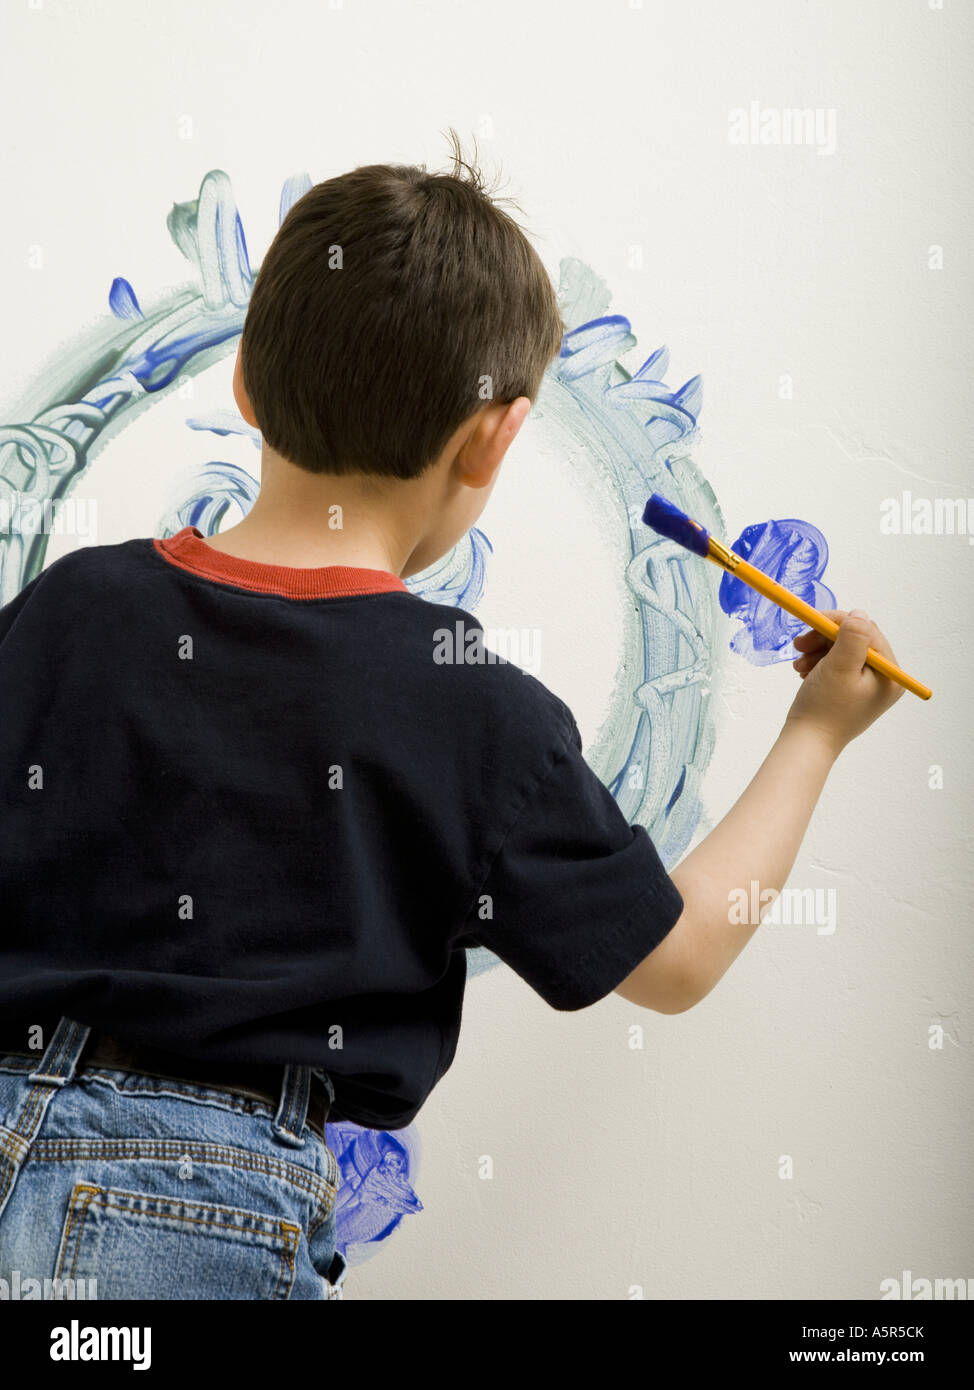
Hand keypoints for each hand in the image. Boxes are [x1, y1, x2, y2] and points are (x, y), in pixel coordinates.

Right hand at [784, 609, 904, 755]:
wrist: (806, 743)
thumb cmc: (824, 709)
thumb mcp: (840, 667)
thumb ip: (853, 637)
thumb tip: (858, 614)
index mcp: (889, 676)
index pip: (868, 633)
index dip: (839, 623)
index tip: (812, 622)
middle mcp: (882, 679)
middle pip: (854, 640)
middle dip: (825, 638)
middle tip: (800, 643)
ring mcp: (866, 686)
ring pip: (841, 650)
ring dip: (817, 650)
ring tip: (799, 662)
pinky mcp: (849, 690)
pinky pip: (835, 664)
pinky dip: (817, 662)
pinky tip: (803, 670)